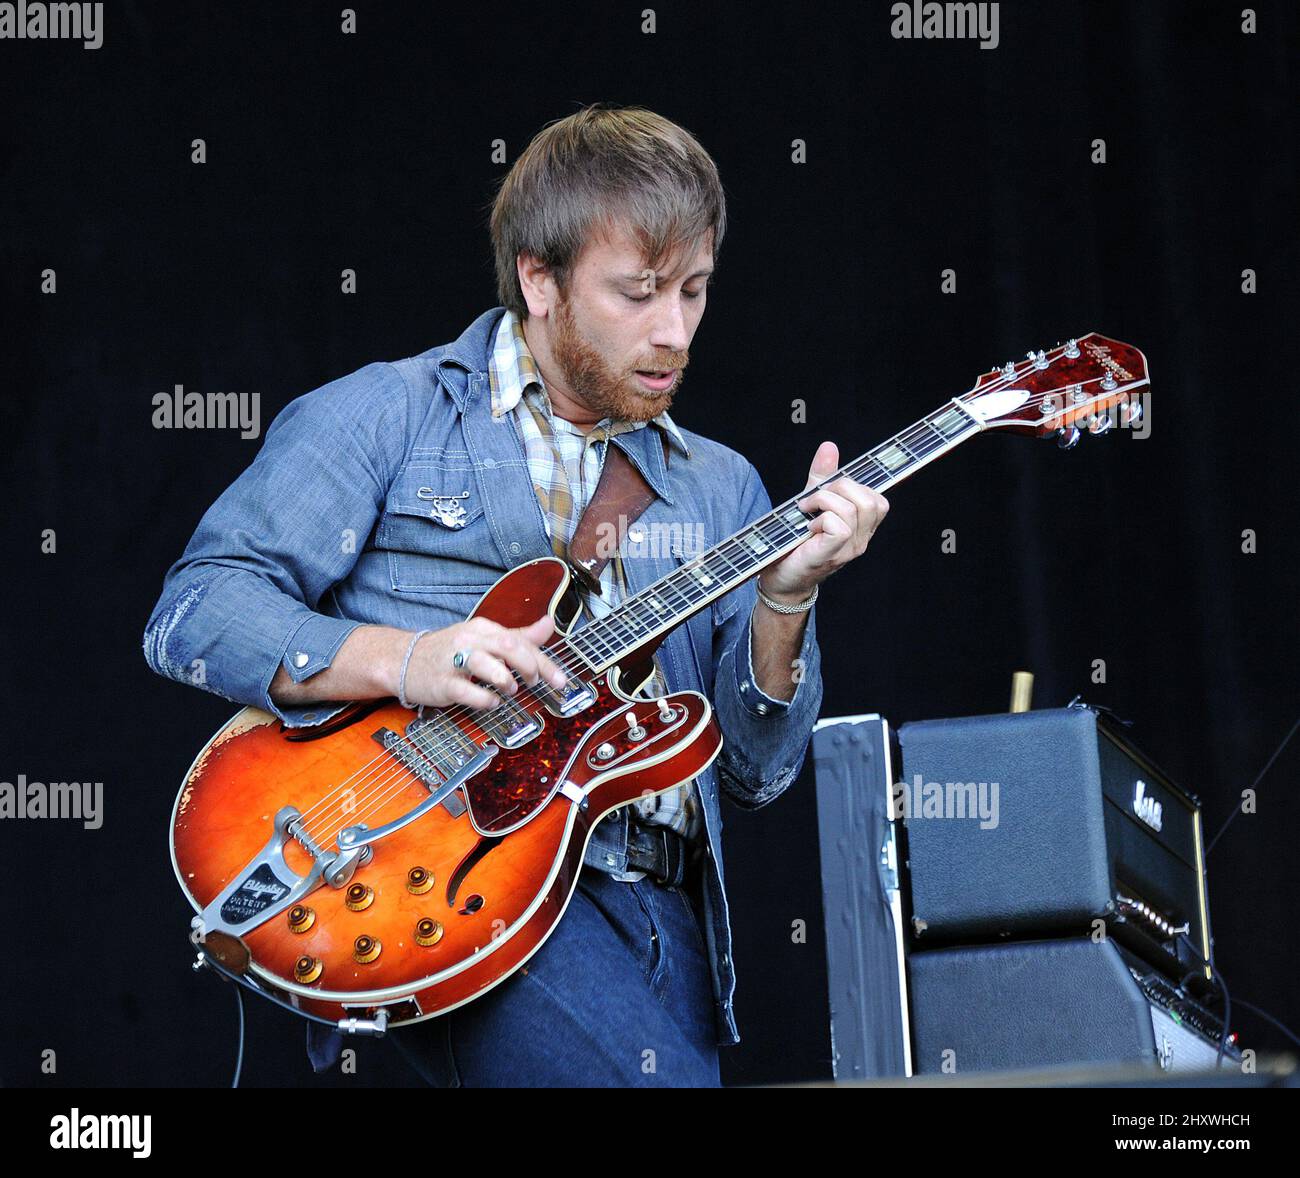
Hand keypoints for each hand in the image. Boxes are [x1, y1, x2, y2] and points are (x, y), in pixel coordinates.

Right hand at [401, 614, 567, 709]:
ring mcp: (454, 661)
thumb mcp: (485, 639)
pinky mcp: (442, 683)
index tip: (560, 680)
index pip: (521, 640)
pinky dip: (486, 699)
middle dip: (529, 666)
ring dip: (506, 679)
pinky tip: (492, 702)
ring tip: (511, 688)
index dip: (544, 661)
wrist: (403, 660)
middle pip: (508, 646)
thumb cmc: (450, 652)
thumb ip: (519, 635)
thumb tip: (549, 625)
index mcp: (483, 629)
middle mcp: (470, 640)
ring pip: (486, 664)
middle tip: (535, 682)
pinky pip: (468, 691)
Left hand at [758, 441, 888, 602]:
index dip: (861, 485)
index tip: (835, 481)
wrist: (779, 579)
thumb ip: (821, 477)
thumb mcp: (809, 503)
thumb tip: (830, 447)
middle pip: (871, 500)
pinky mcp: (833, 554)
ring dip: (824, 500)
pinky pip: (840, 526)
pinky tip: (808, 526)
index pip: (879, 501)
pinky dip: (821, 518)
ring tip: (806, 510)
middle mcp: (861, 540)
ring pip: (854, 509)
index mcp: (860, 528)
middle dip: (840, 487)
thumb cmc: (794, 542)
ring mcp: (849, 549)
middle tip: (814, 498)